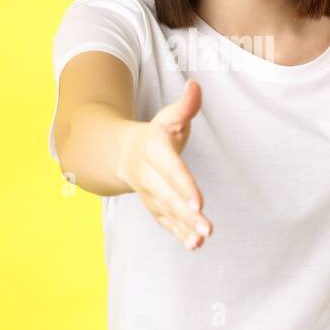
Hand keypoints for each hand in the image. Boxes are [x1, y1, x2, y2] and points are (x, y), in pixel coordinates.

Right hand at [116, 78, 213, 250]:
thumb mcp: (168, 117)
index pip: (170, 169)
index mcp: (153, 150)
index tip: (200, 203)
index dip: (184, 186)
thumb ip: (185, 105)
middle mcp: (148, 175)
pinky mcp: (154, 206)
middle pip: (168, 196)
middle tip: (207, 228)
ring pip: (166, 213)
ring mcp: (149, 193)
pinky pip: (165, 223)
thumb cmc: (155, 134)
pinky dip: (179, 234)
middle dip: (186, 214)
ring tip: (202, 240)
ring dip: (183, 228)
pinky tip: (194, 245)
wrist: (122, 153)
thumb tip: (196, 85)